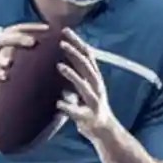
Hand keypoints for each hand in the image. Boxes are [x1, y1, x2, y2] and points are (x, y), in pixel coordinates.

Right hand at [0, 22, 48, 98]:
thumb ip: (5, 66)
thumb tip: (26, 68)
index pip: (13, 32)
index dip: (30, 28)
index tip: (49, 28)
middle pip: (8, 34)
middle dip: (26, 31)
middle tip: (44, 33)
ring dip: (15, 43)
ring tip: (31, 45)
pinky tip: (6, 74)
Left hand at [55, 28, 120, 142]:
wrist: (105, 131)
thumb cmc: (90, 107)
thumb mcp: (85, 87)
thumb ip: (76, 75)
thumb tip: (59, 60)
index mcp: (95, 78)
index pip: (87, 55)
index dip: (77, 42)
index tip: (65, 30)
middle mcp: (97, 87)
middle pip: (87, 66)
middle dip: (75, 53)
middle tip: (61, 41)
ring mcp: (94, 102)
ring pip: (84, 86)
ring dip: (72, 75)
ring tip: (59, 66)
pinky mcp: (89, 117)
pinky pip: (77, 112)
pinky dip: (68, 107)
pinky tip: (58, 103)